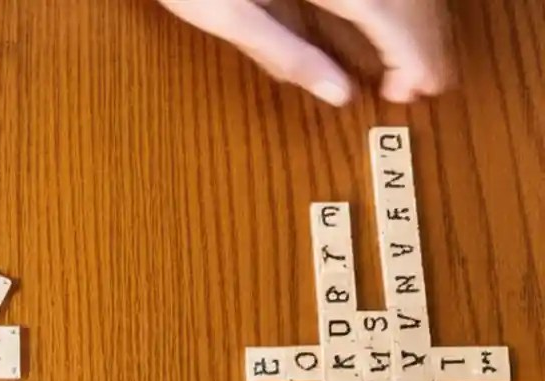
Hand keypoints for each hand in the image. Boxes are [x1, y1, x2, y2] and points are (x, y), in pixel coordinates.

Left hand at [155, 0, 450, 104]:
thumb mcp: (227, 16)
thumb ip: (286, 54)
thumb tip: (339, 95)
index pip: (392, 14)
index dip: (413, 56)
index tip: (413, 93)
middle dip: (424, 40)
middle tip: (422, 88)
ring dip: (418, 17)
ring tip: (412, 61)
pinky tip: (392, 17)